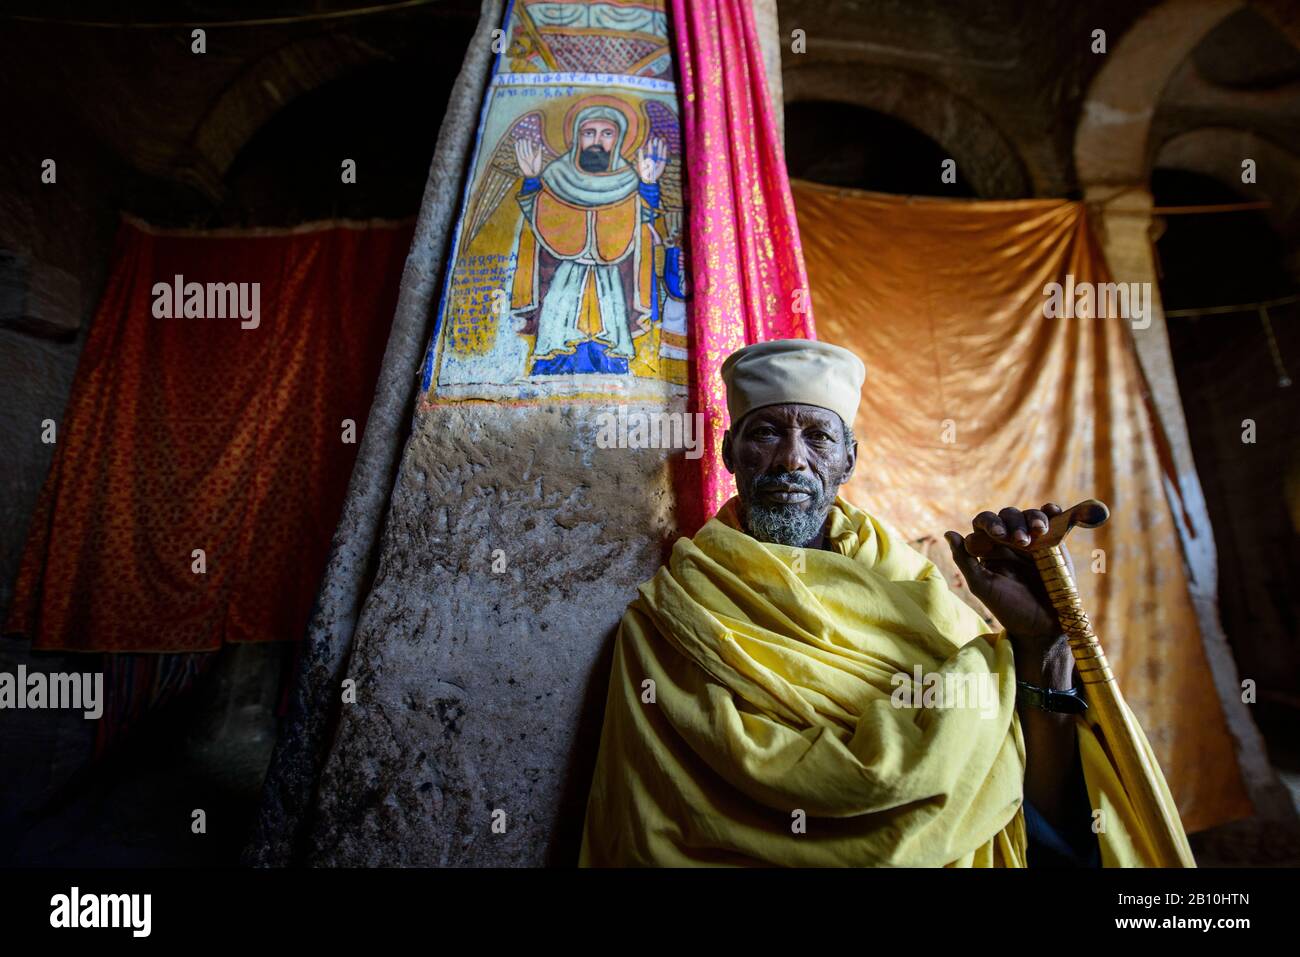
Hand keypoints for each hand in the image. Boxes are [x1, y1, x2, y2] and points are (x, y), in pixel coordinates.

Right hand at [515, 138, 543, 177]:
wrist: (533, 174)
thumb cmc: (538, 167)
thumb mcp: (539, 158)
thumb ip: (539, 151)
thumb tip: (540, 144)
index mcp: (532, 156)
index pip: (530, 148)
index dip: (529, 143)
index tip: (528, 138)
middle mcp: (528, 157)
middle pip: (525, 149)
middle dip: (524, 144)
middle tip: (523, 138)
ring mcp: (523, 158)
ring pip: (522, 150)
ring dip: (521, 145)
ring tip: (520, 140)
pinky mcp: (519, 160)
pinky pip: (518, 153)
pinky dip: (517, 149)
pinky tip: (516, 144)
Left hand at [636, 136, 666, 182]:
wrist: (648, 180)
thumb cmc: (643, 173)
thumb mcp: (641, 164)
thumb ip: (641, 156)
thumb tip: (640, 149)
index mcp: (649, 158)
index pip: (650, 150)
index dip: (651, 145)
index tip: (651, 139)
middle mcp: (654, 159)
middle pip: (656, 150)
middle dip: (657, 144)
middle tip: (657, 138)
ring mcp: (658, 161)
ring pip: (660, 152)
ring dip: (661, 147)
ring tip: (661, 140)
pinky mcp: (662, 164)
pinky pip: (663, 157)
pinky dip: (664, 152)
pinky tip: (665, 146)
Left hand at [944, 503, 1071, 653]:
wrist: (1041, 626)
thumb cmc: (1008, 608)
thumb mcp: (982, 586)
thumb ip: (964, 560)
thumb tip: (948, 533)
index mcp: (988, 547)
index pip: (984, 522)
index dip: (990, 523)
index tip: (999, 536)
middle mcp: (1009, 541)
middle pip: (1007, 515)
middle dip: (1014, 523)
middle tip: (1021, 541)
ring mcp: (1032, 541)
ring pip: (1029, 516)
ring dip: (1033, 518)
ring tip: (1039, 532)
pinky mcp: (1053, 545)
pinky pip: (1053, 522)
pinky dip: (1052, 513)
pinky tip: (1054, 511)